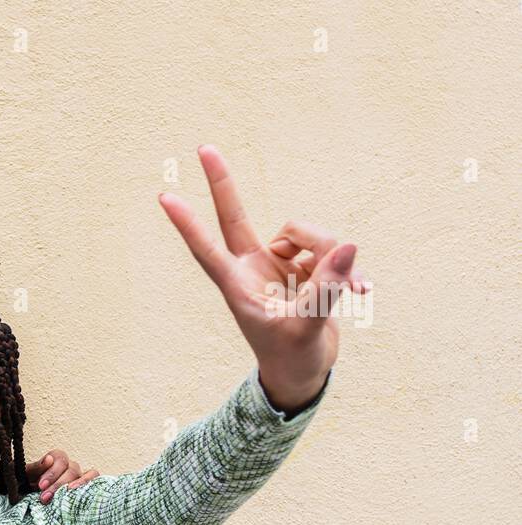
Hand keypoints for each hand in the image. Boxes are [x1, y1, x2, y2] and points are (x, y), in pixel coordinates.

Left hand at [26, 451, 99, 503]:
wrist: (29, 496)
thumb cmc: (27, 483)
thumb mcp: (25, 475)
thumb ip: (36, 467)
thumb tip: (49, 459)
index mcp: (56, 458)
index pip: (60, 460)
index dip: (52, 473)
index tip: (41, 486)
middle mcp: (70, 465)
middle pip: (72, 470)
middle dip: (58, 485)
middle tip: (44, 498)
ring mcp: (80, 475)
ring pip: (85, 475)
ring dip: (75, 486)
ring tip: (65, 497)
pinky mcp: (86, 486)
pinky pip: (96, 481)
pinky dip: (91, 485)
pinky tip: (82, 496)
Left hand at [158, 145, 368, 414]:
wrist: (305, 374)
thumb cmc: (294, 357)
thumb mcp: (309, 326)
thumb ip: (326, 288)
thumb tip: (346, 246)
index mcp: (239, 285)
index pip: (208, 248)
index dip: (188, 223)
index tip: (165, 197)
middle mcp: (254, 268)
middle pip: (236, 216)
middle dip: (222, 183)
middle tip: (202, 147)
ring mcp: (279, 264)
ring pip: (306, 234)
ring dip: (329, 255)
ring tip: (345, 290)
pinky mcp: (305, 267)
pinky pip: (330, 251)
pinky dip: (347, 270)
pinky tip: (362, 291)